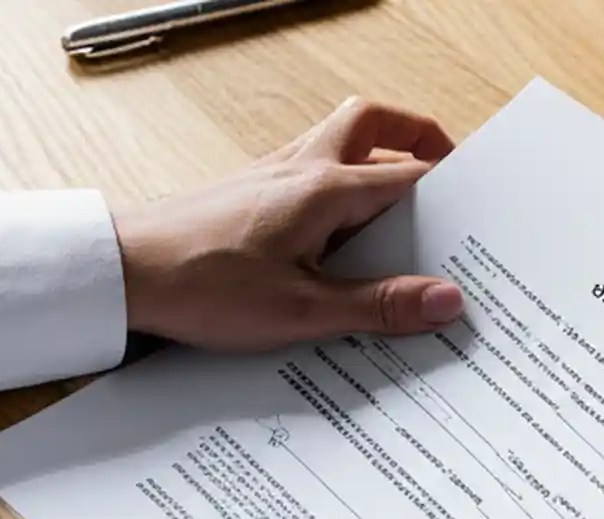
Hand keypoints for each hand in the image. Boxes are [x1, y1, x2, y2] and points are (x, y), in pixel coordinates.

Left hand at [114, 97, 463, 350]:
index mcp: (326, 189)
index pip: (412, 174)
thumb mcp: (301, 309)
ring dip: (376, 158)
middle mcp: (302, 169)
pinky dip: (341, 184)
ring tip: (401, 205)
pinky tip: (340, 233)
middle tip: (446, 170)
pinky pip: (312, 171)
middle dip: (417, 137)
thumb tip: (446, 300)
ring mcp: (274, 175)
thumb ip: (379, 305)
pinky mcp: (252, 193)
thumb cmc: (202, 284)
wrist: (122, 272)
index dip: (452, 190)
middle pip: (374, 124)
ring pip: (340, 140)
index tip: (481, 212)